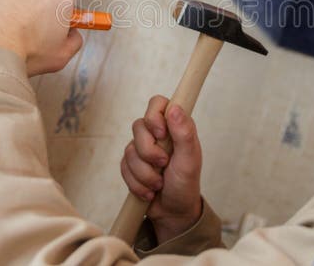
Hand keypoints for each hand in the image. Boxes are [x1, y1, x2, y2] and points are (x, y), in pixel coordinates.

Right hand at [120, 96, 202, 242]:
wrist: (173, 211)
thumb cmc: (186, 183)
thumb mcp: (190, 159)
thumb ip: (184, 132)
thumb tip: (175, 107)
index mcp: (175, 126)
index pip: (157, 102)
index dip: (154, 116)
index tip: (161, 134)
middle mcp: (157, 133)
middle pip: (138, 126)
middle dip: (148, 151)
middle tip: (164, 165)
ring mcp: (142, 147)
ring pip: (129, 149)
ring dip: (144, 172)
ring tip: (158, 184)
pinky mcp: (131, 164)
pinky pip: (124, 167)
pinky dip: (136, 182)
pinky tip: (149, 191)